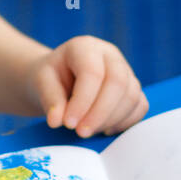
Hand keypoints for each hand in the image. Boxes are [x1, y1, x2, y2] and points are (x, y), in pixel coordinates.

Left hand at [25, 36, 148, 136]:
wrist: (59, 80)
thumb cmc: (50, 79)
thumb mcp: (41, 83)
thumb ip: (50, 100)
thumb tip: (57, 121)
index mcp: (85, 47)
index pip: (92, 73)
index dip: (83, 101)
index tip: (69, 123)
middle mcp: (110, 55)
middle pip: (118, 82)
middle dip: (100, 113)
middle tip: (81, 133)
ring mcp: (126, 71)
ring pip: (131, 96)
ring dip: (111, 120)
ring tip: (87, 131)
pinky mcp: (134, 89)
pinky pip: (139, 107)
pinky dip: (124, 122)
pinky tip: (103, 130)